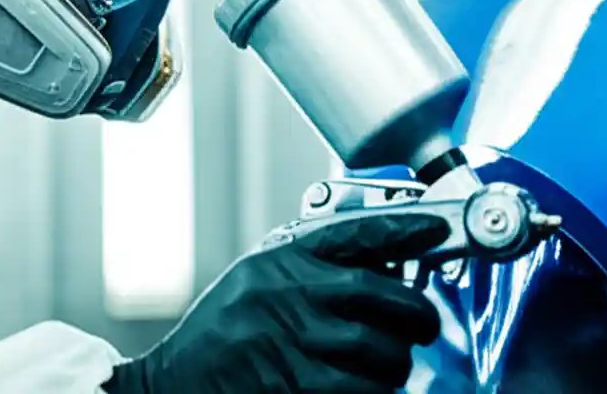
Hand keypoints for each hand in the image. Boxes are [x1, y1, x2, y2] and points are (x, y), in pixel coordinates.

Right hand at [102, 212, 450, 392]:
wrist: (170, 385)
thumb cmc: (221, 332)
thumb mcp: (258, 279)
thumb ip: (311, 268)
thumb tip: (383, 267)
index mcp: (281, 265)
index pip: (356, 235)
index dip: (405, 228)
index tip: (437, 229)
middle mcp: (289, 301)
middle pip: (384, 301)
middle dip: (416, 318)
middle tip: (421, 326)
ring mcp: (292, 352)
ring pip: (381, 358)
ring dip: (397, 366)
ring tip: (391, 366)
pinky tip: (367, 389)